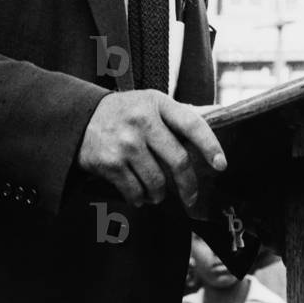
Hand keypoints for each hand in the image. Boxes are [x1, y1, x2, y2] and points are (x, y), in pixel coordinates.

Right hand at [77, 91, 226, 208]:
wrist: (81, 117)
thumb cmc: (128, 111)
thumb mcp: (155, 103)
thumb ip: (185, 112)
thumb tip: (222, 111)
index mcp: (159, 103)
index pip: (192, 124)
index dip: (210, 145)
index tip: (221, 164)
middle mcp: (142, 121)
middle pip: (177, 159)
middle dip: (188, 185)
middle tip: (191, 197)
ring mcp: (125, 142)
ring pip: (157, 181)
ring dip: (160, 194)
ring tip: (158, 193)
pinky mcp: (109, 162)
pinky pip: (134, 191)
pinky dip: (141, 199)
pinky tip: (140, 195)